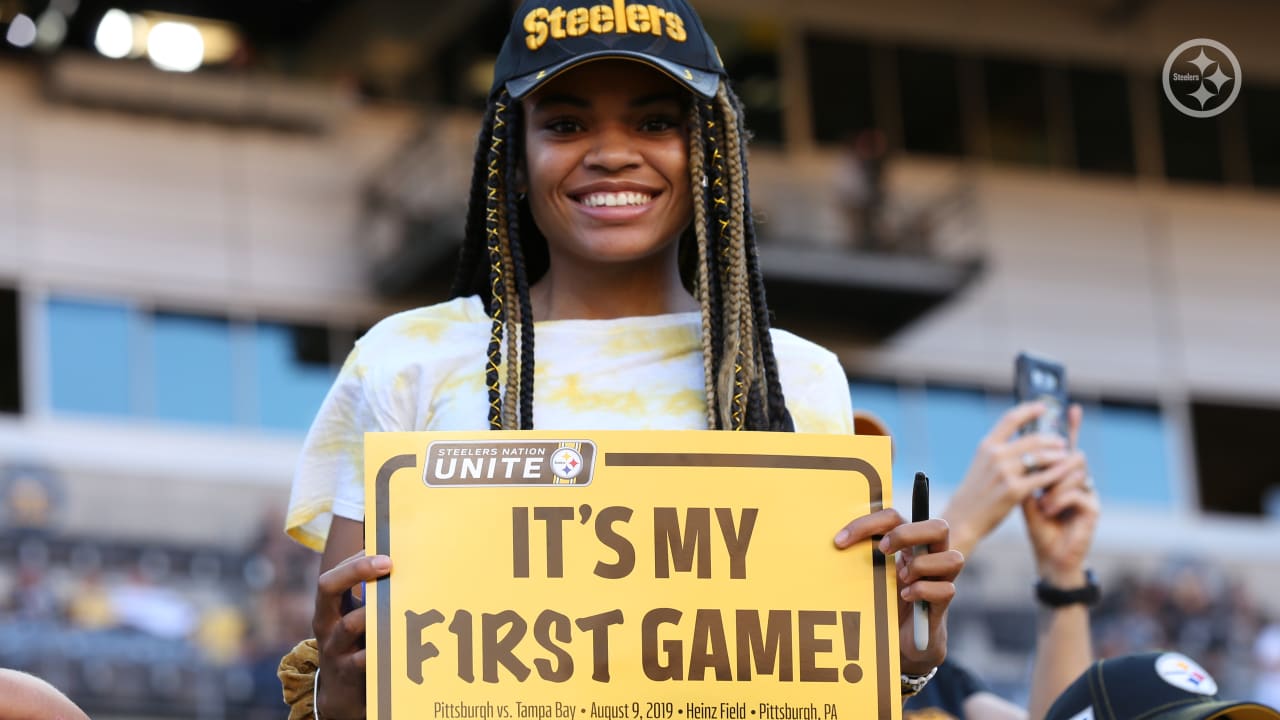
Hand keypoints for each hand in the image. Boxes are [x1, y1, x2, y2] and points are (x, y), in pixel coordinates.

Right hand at [313, 551, 390, 719]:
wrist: (342, 693)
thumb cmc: (355, 646)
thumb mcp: (354, 619)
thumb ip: (372, 596)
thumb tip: (405, 563)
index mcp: (328, 607)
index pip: (333, 575)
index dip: (355, 560)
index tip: (384, 552)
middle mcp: (326, 624)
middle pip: (328, 588)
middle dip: (356, 570)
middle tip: (387, 563)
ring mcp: (335, 647)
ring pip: (350, 623)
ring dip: (376, 609)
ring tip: (401, 601)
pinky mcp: (348, 671)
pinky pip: (365, 658)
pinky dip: (386, 648)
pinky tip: (408, 641)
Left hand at [834, 509, 963, 674]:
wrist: (903, 642)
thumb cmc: (885, 602)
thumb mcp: (870, 575)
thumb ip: (860, 557)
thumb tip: (831, 546)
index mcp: (910, 543)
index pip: (894, 517)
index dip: (867, 523)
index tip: (840, 541)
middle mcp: (930, 557)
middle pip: (939, 527)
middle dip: (907, 535)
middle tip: (883, 550)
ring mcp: (941, 580)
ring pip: (952, 558)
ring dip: (921, 566)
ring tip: (901, 579)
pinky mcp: (942, 604)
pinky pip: (946, 590)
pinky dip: (922, 591)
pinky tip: (906, 597)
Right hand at [942, 402, 1073, 556]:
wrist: (964, 517)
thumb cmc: (976, 492)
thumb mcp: (982, 465)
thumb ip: (1000, 451)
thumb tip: (1024, 441)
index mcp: (987, 445)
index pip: (1011, 418)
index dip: (1029, 409)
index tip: (1044, 407)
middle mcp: (995, 455)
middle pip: (1032, 438)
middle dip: (1052, 439)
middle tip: (1063, 442)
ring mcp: (1005, 472)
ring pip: (1041, 457)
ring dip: (1058, 455)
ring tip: (1066, 457)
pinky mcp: (1014, 490)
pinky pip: (1044, 478)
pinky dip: (1057, 474)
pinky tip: (1065, 474)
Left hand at [1024, 405, 1098, 585]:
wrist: (1050, 555)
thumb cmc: (1039, 525)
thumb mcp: (1026, 494)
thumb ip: (1026, 472)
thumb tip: (1015, 447)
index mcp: (1062, 474)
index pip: (1067, 446)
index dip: (1070, 426)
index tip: (1070, 406)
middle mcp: (1079, 480)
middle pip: (1072, 455)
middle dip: (1054, 463)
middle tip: (1038, 477)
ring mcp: (1089, 492)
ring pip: (1075, 471)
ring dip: (1053, 486)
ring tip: (1041, 502)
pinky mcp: (1094, 508)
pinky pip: (1077, 492)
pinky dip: (1058, 500)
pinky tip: (1049, 511)